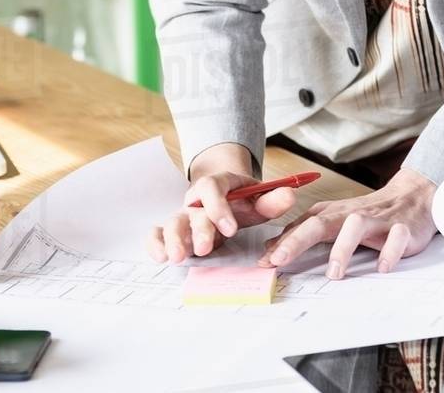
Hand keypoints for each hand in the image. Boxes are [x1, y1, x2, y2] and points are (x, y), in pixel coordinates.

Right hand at [145, 143, 296, 262]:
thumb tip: (289, 195)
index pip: (212, 188)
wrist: (225, 195)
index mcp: (216, 185)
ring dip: (173, 240)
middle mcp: (196, 200)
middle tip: (206, 248)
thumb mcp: (259, 199)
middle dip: (199, 230)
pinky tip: (160, 257)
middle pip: (192, 210)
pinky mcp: (173, 230)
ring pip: (171, 223)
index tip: (231, 229)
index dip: (219, 207)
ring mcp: (182, 215)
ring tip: (178, 257)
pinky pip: (156, 234)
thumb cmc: (242, 200)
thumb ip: (273, 199)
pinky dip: (155, 244)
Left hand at [257, 167, 437, 278]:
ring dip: (343, 248)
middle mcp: (351, 214)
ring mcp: (377, 220)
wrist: (413, 196)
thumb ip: (304, 233)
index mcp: (333, 214)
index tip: (264, 262)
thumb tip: (272, 248)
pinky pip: (396, 237)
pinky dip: (389, 251)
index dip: (282, 243)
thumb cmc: (368, 213)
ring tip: (334, 273)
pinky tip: (382, 268)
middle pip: (320, 222)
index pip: (302, 226)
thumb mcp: (333, 220)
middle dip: (298, 240)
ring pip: (356, 226)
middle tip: (280, 260)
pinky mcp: (402, 227)